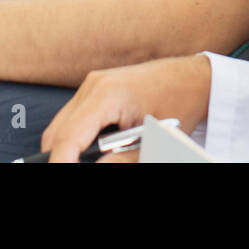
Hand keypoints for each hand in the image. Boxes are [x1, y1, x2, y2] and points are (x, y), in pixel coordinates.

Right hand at [40, 55, 212, 162]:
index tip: (62, 171)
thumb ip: (122, 161)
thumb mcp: (154, 140)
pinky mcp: (94, 89)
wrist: (190, 77)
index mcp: (107, 95)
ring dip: (70, 148)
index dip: (61, 161)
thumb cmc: (179, 101)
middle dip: (63, 156)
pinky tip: (97, 149)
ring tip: (95, 158)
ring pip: (62, 126)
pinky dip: (78, 138)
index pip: (68, 136)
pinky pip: (73, 119)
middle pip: (57, 133)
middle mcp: (93, 86)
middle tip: (77, 167)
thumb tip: (96, 169)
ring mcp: (91, 85)